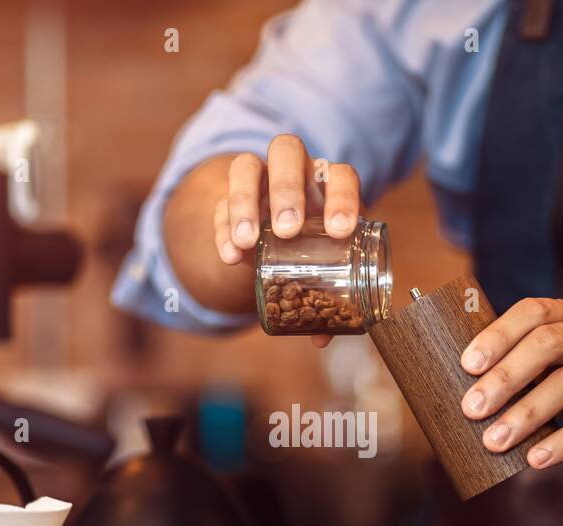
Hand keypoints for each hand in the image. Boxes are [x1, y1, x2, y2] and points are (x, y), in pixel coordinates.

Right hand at [213, 134, 360, 347]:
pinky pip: (220, 202)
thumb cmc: (314, 250)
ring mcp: (257, 178)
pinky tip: (229, 256)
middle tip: (287, 231)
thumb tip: (322, 336)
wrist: (277, 236)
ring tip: (247, 243)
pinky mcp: (228, 196)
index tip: (340, 232)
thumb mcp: (325, 269)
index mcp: (328, 184)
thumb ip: (327, 298)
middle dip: (287, 191)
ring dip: (244, 203)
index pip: (340, 175)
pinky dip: (222, 228)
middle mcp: (294, 171)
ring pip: (246, 167)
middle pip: (287, 152)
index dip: (342, 198)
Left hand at [459, 298, 562, 467]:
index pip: (534, 313)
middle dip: (505, 377)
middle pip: (548, 345)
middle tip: (471, 409)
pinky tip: (536, 458)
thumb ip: (533, 360)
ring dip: (527, 413)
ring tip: (494, 441)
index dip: (497, 336)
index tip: (466, 365)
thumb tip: (470, 389)